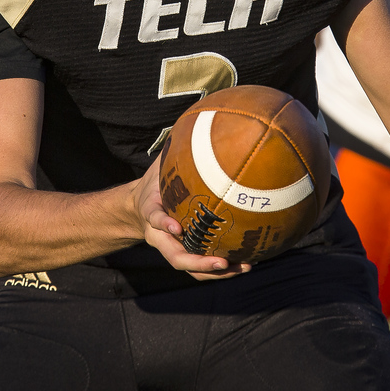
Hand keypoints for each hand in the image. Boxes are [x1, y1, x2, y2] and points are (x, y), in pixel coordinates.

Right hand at [132, 154, 246, 281]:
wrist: (139, 205)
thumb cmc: (155, 182)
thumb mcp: (158, 166)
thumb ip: (172, 152)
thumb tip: (198, 119)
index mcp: (152, 213)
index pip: (155, 220)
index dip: (164, 225)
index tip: (175, 226)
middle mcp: (163, 236)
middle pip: (176, 257)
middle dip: (199, 263)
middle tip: (222, 261)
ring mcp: (174, 247)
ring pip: (192, 267)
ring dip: (217, 271)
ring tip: (244, 267)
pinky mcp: (188, 250)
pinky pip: (205, 262)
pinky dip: (225, 265)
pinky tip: (250, 260)